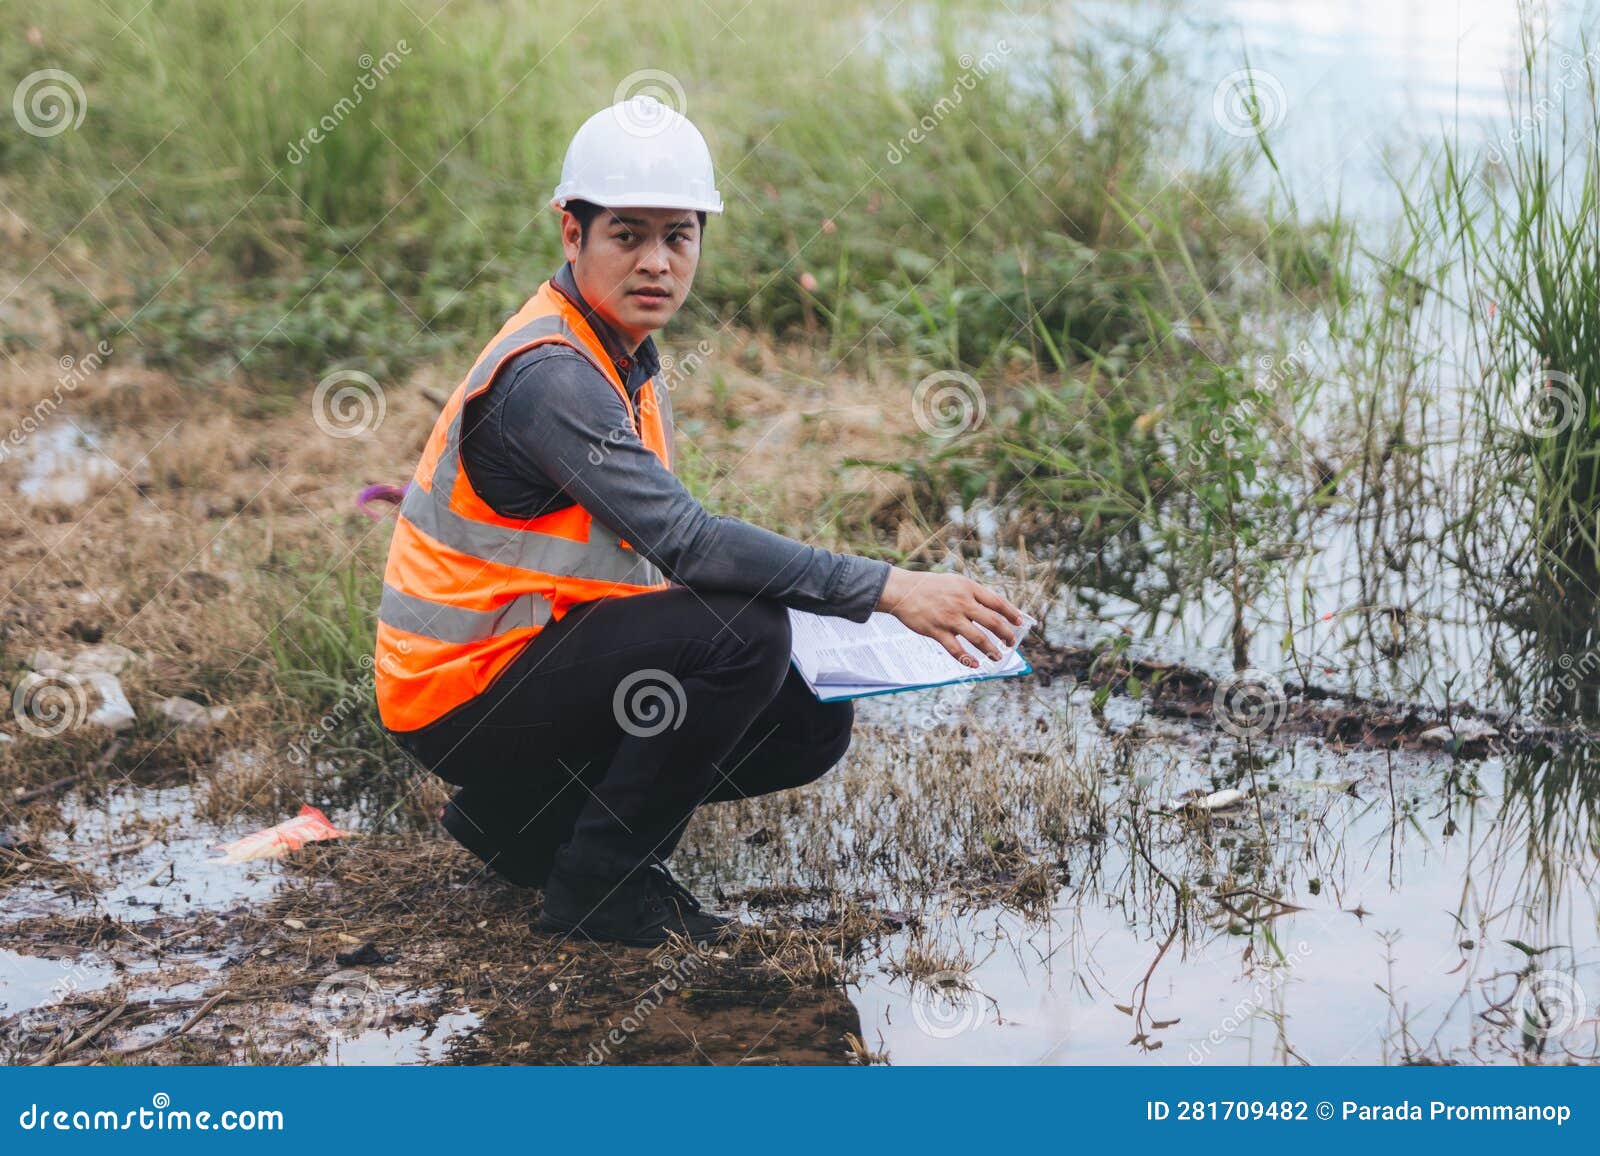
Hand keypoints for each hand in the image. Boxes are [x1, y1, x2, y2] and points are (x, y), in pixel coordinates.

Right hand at [875, 567, 1026, 667]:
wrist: (902, 591)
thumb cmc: (929, 586)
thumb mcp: (955, 582)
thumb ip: (973, 594)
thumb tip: (993, 609)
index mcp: (968, 588)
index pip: (996, 602)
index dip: (1011, 613)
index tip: (1020, 623)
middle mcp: (961, 603)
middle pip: (992, 622)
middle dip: (1005, 634)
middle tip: (1011, 642)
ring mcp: (949, 618)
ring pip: (978, 638)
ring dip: (991, 650)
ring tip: (998, 656)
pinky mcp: (936, 631)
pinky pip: (956, 649)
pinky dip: (967, 659)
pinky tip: (974, 665)